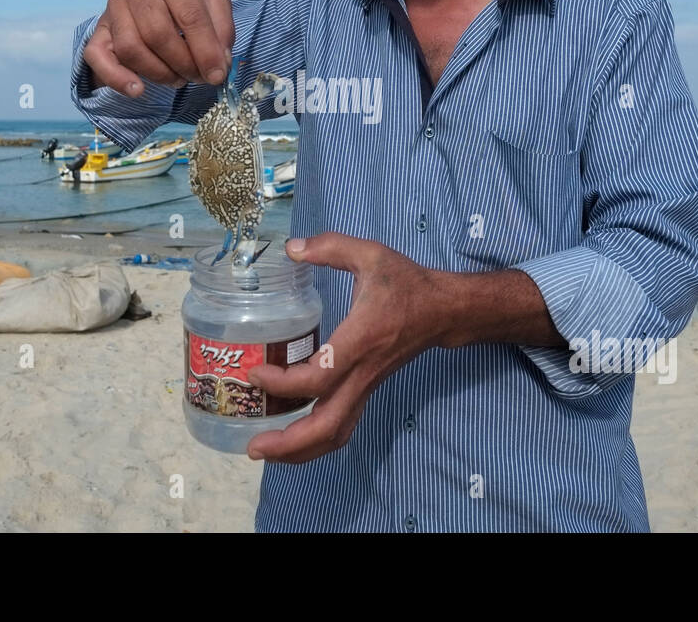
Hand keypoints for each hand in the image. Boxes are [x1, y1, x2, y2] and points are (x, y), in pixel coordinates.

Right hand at [83, 0, 234, 95]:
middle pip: (158, 34)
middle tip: (197, 76)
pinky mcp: (99, 28)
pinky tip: (138, 90)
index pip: (189, 16)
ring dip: (159, 73)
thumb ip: (222, 32)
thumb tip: (218, 65)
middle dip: (182, 64)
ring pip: (131, 49)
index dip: (205, 51)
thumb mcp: (215, 5)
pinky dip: (117, 79)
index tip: (216, 75)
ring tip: (177, 77)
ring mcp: (114, 5)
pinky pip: (98, 57)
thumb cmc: (189, 1)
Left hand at [245, 233, 447, 463]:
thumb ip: (330, 246)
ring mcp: (367, 386)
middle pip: (328, 426)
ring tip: (266, 451)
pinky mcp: (368, 390)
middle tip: (253, 447)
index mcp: (360, 340)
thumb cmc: (407, 284)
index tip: (256, 372)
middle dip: (289, 443)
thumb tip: (291, 248)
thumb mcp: (371, 255)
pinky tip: (292, 439)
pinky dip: (315, 441)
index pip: (320, 378)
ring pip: (336, 434)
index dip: (284, 383)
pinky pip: (342, 426)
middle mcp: (363, 372)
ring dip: (301, 451)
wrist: (443, 310)